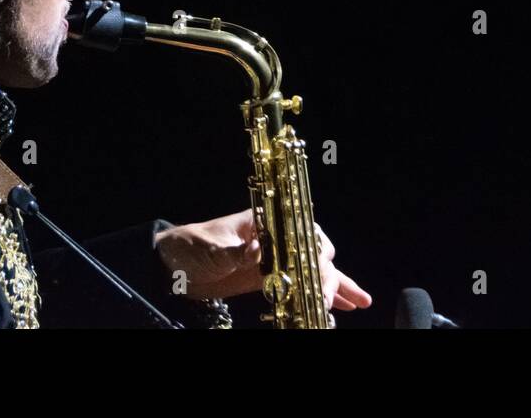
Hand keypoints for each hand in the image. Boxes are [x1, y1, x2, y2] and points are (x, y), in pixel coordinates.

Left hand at [154, 210, 372, 314]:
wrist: (170, 263)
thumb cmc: (189, 245)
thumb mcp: (211, 248)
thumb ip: (235, 252)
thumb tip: (257, 251)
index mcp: (263, 222)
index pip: (301, 231)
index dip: (315, 250)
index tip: (322, 271)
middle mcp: (274, 239)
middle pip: (312, 254)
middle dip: (329, 277)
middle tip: (333, 302)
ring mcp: (273, 259)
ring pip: (312, 272)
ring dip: (336, 286)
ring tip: (360, 303)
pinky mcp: (267, 278)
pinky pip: (298, 287)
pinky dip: (316, 297)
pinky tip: (336, 308)